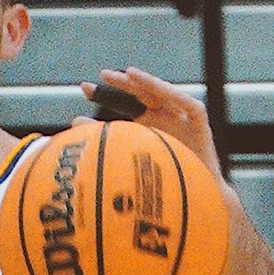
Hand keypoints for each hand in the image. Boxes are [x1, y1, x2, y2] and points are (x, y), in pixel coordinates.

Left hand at [77, 66, 224, 178]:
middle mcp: (163, 118)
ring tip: (130, 74)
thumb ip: (106, 139)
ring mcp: (181, 119)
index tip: (84, 89)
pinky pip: (190, 106)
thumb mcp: (129, 157)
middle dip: (124, 83)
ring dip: (149, 83)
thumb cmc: (164, 181)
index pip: (123, 103)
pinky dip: (176, 96)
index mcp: (145, 125)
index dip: (105, 95)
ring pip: (165, 94)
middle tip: (103, 76)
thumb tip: (73, 123)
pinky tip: (159, 90)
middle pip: (142, 94)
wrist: (195, 200)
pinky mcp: (200, 125)